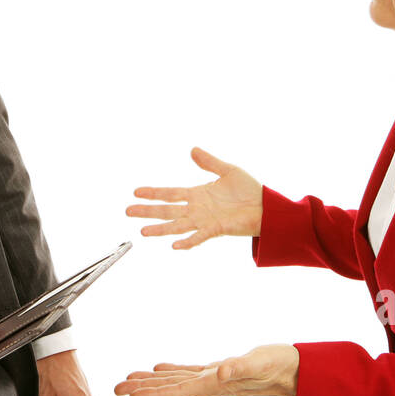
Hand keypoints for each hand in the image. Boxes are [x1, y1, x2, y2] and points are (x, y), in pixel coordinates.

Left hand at [114, 344, 298, 395]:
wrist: (294, 369)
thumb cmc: (278, 365)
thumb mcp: (259, 363)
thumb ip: (240, 367)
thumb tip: (221, 371)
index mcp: (216, 384)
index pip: (179, 392)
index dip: (155, 395)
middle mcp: (210, 383)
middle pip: (170, 388)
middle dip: (143, 390)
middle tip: (117, 390)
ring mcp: (213, 378)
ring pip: (175, 380)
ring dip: (151, 381)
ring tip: (129, 379)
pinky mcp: (218, 370)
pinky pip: (188, 371)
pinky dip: (171, 369)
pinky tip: (159, 368)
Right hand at [126, 147, 262, 248]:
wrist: (267, 207)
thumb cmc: (249, 191)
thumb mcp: (228, 170)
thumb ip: (209, 162)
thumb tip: (192, 149)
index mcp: (198, 194)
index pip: (170, 193)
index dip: (153, 193)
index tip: (136, 192)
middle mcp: (197, 209)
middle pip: (167, 210)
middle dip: (147, 211)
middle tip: (128, 211)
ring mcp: (205, 220)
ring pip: (177, 225)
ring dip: (160, 229)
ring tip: (143, 232)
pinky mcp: (217, 229)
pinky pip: (199, 236)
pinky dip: (187, 241)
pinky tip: (174, 245)